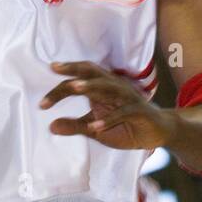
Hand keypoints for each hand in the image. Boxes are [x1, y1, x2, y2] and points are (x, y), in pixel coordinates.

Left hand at [40, 60, 175, 150]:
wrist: (159, 131)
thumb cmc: (125, 127)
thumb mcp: (96, 129)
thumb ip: (76, 126)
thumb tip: (51, 126)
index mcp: (101, 88)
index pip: (78, 80)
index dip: (59, 89)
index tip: (42, 102)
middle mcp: (113, 87)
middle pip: (91, 73)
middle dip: (73, 70)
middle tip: (54, 70)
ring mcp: (126, 97)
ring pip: (107, 86)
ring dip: (90, 86)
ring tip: (73, 87)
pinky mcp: (138, 111)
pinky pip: (122, 112)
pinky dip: (108, 119)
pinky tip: (95, 126)